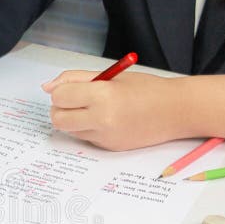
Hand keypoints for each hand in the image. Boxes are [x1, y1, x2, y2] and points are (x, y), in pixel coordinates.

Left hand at [42, 70, 189, 150]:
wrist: (176, 111)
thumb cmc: (146, 89)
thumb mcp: (111, 76)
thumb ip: (76, 79)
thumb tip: (48, 87)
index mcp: (102, 96)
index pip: (60, 97)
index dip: (61, 91)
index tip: (71, 88)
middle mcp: (102, 119)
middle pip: (57, 119)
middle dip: (60, 108)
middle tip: (74, 100)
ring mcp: (105, 137)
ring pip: (69, 130)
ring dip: (72, 119)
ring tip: (92, 109)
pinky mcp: (109, 148)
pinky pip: (85, 138)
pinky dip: (87, 128)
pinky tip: (105, 119)